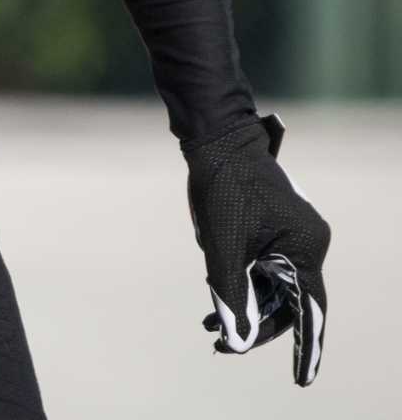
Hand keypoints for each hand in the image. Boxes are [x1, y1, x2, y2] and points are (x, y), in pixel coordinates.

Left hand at [184, 114, 329, 385]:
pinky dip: (243, 283)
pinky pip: (264, 266)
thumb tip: (236, 339)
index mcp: (305, 249)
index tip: (301, 379)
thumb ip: (230, 295)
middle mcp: (307, 244)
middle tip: (221, 346)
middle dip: (256, 325)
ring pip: (273, 284)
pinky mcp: (275, 227)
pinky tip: (215, 299)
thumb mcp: (221, 247)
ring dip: (245, 305)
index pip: (308, 310)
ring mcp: (292, 235)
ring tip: (209, 327)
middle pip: (288, 300)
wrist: (215, 139)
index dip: (304, 347)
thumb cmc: (221, 186)